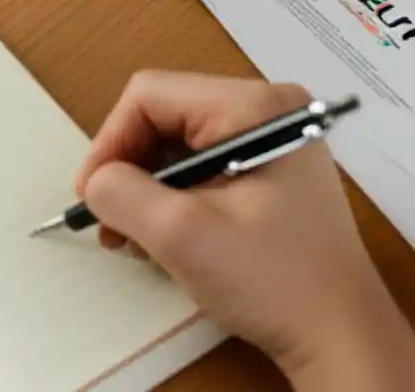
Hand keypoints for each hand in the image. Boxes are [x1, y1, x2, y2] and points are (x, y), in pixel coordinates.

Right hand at [76, 72, 414, 390]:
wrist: (340, 335)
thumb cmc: (272, 281)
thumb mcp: (181, 235)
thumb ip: (121, 193)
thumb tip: (95, 182)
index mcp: (252, 108)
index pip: (149, 97)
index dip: (110, 143)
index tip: (91, 196)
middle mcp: (266, 109)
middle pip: (162, 117)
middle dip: (128, 170)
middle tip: (111, 223)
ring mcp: (271, 139)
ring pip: (177, 144)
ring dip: (146, 189)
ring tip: (135, 237)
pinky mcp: (270, 168)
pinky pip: (201, 165)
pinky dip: (173, 198)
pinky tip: (165, 236)